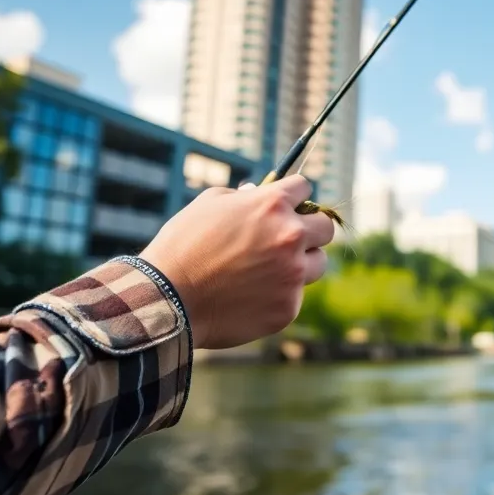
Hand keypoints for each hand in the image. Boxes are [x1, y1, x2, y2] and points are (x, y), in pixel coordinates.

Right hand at [139, 175, 334, 349]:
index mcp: (272, 206)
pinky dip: (279, 294)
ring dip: (301, 264)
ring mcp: (293, 275)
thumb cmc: (182, 246)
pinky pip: (295, 295)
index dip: (293, 195)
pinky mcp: (288, 307)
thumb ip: (242, 196)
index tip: (288, 204)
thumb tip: (257, 192)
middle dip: (310, 230)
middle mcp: (290, 237)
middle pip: (326, 227)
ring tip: (269, 270)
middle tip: (289, 239)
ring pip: (318, 263)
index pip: (304, 187)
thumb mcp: (208, 205)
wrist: (167, 299)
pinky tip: (250, 297)